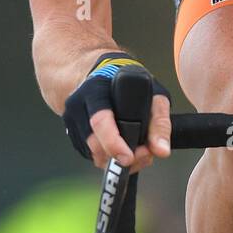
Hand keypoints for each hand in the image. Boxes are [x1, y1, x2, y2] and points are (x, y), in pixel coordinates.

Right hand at [62, 53, 171, 174]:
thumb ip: (159, 121)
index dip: (114, 143)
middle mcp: (78, 104)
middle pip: (94, 143)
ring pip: (92, 153)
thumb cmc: (128, 81)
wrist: (100, 71)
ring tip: (135, 152)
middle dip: (120, 156)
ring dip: (115, 161)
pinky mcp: (71, 131)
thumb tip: (161, 150)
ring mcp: (71, 119)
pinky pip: (89, 154)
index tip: (129, 157)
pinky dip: (107, 157)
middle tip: (142, 155)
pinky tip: (121, 147)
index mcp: (96, 89)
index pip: (100, 120)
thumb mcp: (152, 92)